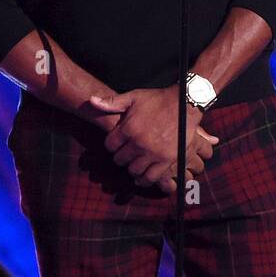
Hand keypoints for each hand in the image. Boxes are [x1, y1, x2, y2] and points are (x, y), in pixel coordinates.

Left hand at [89, 87, 218, 192]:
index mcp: (128, 128)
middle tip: (125, 154)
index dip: (111, 145)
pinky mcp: (167, 160)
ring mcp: (153, 153)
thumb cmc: (158, 99)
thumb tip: (91, 101)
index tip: (115, 144)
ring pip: (134, 170)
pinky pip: (151, 177)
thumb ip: (112, 102)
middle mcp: (138, 143)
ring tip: (134, 164)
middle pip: (120, 159)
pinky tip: (142, 177)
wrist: (184, 104)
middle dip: (120, 157)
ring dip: (132, 168)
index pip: (110, 145)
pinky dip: (144, 180)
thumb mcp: (134, 97)